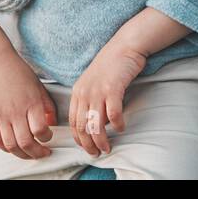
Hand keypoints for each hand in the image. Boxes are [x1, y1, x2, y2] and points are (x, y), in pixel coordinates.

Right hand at [0, 48, 56, 160]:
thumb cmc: (21, 74)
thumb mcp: (40, 88)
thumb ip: (47, 107)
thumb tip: (51, 124)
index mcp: (32, 103)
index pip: (41, 130)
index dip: (47, 138)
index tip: (49, 137)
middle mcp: (16, 111)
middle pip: (26, 143)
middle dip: (37, 153)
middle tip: (43, 153)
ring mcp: (1, 115)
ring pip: (11, 146)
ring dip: (22, 154)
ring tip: (29, 153)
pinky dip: (6, 148)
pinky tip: (14, 147)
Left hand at [68, 43, 146, 157]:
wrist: (124, 45)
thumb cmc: (111, 64)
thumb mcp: (93, 82)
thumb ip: (90, 100)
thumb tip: (96, 123)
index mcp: (78, 92)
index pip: (73, 122)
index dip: (78, 138)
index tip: (85, 147)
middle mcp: (85, 92)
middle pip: (82, 126)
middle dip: (88, 144)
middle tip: (96, 153)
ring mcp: (98, 91)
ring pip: (95, 124)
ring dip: (101, 139)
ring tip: (107, 147)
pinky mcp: (113, 89)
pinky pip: (113, 114)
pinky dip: (117, 124)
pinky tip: (121, 127)